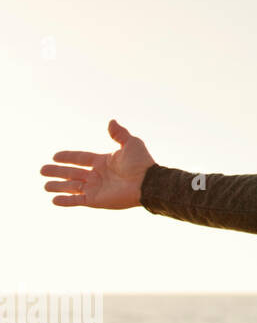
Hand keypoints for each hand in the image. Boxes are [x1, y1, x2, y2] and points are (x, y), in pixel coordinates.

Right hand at [41, 119, 157, 209]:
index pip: (81, 158)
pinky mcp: (95, 200)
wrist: (147, 182)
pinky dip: (65, 201)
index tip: (55, 156)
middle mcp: (97, 175)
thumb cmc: (141, 163)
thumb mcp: (131, 144)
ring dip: (58, 186)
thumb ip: (119, 133)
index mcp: (103, 162)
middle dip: (57, 172)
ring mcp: (96, 188)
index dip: (68, 157)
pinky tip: (53, 200)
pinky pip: (76, 201)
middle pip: (72, 173)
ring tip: (45, 185)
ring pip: (72, 187)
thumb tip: (111, 121)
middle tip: (42, 170)